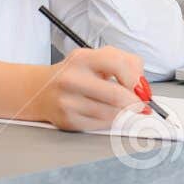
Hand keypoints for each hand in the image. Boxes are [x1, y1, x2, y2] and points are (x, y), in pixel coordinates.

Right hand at [29, 46, 147, 130]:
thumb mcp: (97, 58)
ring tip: (121, 107)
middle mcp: (71, 79)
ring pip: (111, 113)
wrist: (41, 90)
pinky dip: (109, 120)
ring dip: (123, 112)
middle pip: (116, 94)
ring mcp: (67, 101)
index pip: (119, 65)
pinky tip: (105, 113)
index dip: (136, 79)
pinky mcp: (67, 120)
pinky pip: (100, 124)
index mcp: (82, 58)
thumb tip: (142, 86)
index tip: (142, 88)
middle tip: (140, 105)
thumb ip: (125, 63)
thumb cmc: (76, 73)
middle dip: (135, 103)